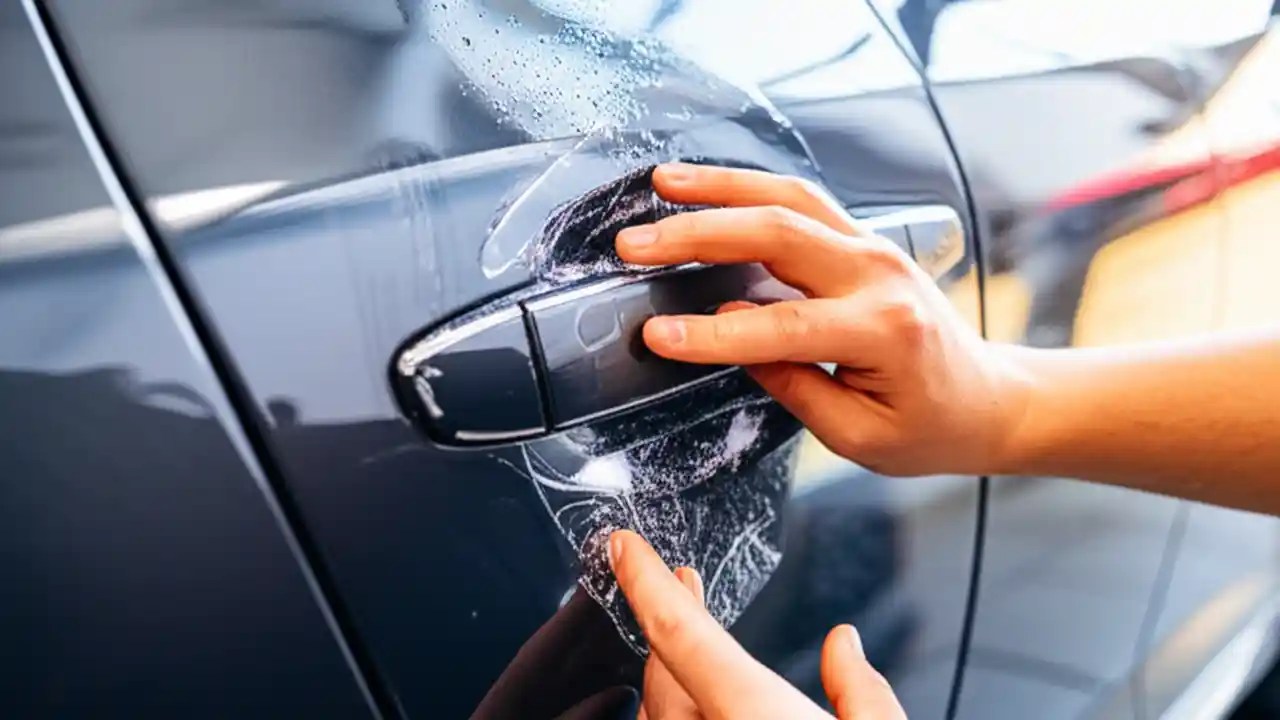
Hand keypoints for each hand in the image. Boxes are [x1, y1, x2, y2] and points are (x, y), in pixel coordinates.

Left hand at [609, 529, 905, 719]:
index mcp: (754, 715)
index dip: (643, 581)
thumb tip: (843, 644)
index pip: (679, 632)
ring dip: (667, 682)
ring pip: (657, 717)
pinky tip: (698, 710)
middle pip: (662, 676)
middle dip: (666, 627)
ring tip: (687, 654)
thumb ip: (863, 692)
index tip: (622, 545)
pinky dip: (674, 716)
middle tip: (681, 584)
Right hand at [615, 163, 1029, 475]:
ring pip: (788, 197)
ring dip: (720, 188)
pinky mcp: (864, 240)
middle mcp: (878, 274)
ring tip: (662, 184)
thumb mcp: (859, 436)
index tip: (657, 334)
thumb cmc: (930, 428)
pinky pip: (802, 201)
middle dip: (697, 235)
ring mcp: (874, 247)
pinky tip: (708, 186)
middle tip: (634, 244)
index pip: (778, 326)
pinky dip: (749, 187)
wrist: (989, 399)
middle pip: (777, 234)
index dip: (711, 333)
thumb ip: (792, 385)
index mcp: (882, 331)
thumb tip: (732, 340)